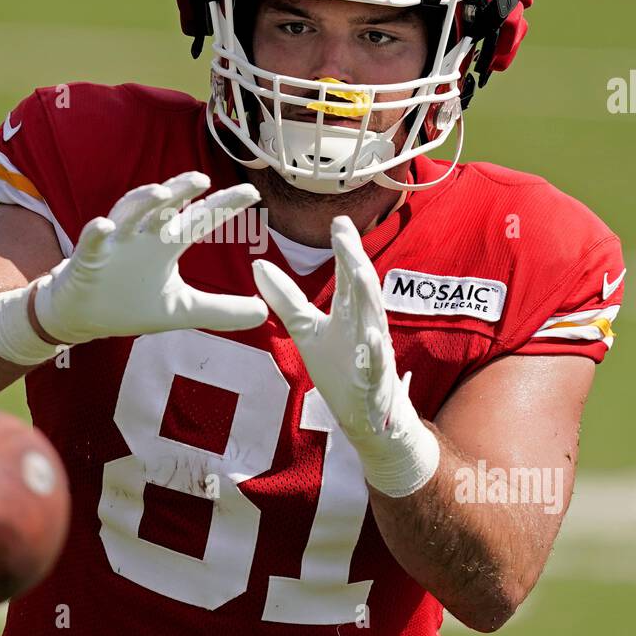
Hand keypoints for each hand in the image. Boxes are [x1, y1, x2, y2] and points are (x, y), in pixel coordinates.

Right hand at [33, 171, 267, 343]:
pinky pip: (91, 242)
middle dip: (181, 191)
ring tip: (161, 192)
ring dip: (142, 201)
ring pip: (128, 214)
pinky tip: (104, 225)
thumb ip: (222, 310)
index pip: (199, 219)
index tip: (252, 193)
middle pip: (164, 208)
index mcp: (166, 245)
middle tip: (203, 178)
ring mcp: (114, 244)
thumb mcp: (182, 311)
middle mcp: (142, 237)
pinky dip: (96, 232)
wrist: (82, 315)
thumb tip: (264, 313)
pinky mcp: (88, 258)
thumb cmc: (131, 304)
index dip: (224, 206)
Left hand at [252, 216, 438, 497]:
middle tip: (346, 232)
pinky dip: (375, 355)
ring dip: (368, 297)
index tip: (338, 220)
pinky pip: (377, 366)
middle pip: (363, 288)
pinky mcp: (374, 381)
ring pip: (374, 320)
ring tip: (360, 271)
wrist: (369, 416)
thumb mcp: (308, 330)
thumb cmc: (341, 367)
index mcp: (353, 311)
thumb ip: (286, 299)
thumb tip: (258, 266)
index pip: (350, 274)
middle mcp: (366, 325)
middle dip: (355, 260)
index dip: (345, 247)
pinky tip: (372, 342)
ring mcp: (373, 353)